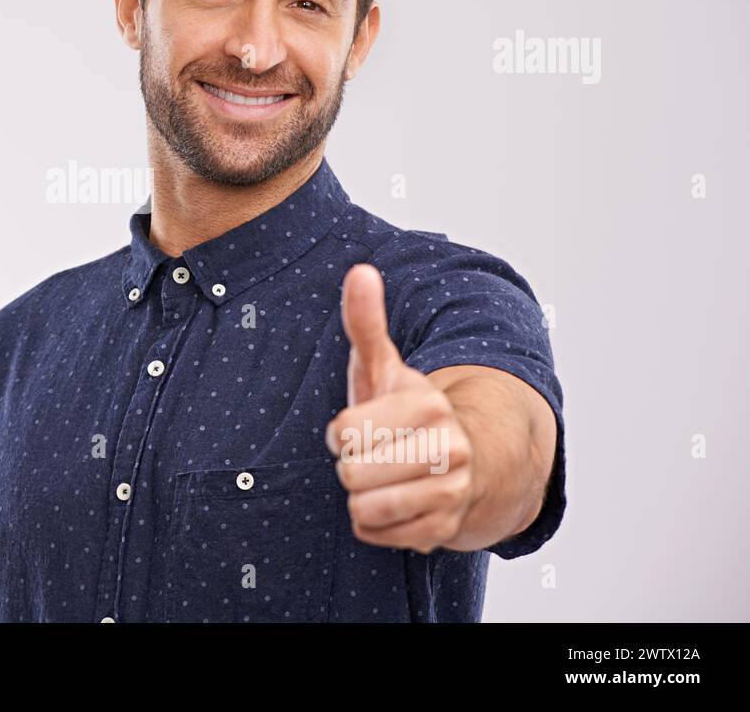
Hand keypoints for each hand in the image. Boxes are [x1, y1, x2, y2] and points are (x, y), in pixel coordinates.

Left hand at [324, 264, 476, 553]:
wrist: (463, 461)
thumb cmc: (404, 410)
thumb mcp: (382, 365)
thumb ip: (365, 321)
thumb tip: (360, 271)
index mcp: (429, 404)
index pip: (346, 432)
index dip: (341, 432)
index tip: (359, 426)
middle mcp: (450, 450)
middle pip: (352, 473)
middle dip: (351, 464)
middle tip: (373, 454)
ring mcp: (450, 493)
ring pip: (363, 507)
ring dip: (359, 496)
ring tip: (381, 478)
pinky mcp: (441, 531)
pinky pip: (374, 533)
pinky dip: (371, 523)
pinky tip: (391, 501)